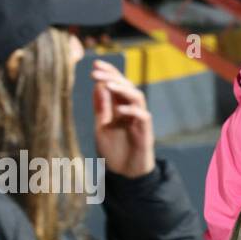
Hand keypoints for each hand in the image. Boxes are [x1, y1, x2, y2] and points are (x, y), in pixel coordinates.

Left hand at [92, 58, 154, 177]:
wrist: (124, 174)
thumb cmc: (114, 151)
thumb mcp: (101, 127)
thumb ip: (101, 108)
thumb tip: (99, 86)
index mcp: (120, 107)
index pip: (117, 84)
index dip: (108, 73)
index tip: (95, 64)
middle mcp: (131, 111)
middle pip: (127, 86)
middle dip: (112, 77)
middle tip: (96, 72)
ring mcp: (140, 121)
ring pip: (137, 97)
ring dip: (123, 89)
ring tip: (108, 85)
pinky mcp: (146, 132)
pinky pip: (143, 117)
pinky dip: (132, 111)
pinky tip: (119, 110)